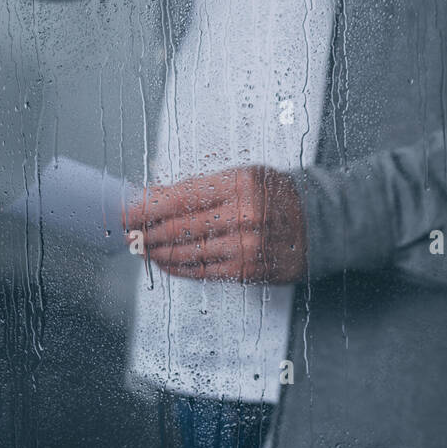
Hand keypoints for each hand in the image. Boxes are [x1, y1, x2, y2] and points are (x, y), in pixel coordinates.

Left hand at [124, 164, 306, 283]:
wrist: (320, 221)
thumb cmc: (276, 194)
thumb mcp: (240, 176)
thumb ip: (198, 186)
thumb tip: (153, 196)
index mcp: (240, 182)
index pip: (181, 196)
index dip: (148, 206)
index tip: (127, 211)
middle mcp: (245, 214)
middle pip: (181, 226)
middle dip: (149, 231)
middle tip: (130, 233)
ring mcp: (248, 245)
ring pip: (189, 252)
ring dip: (160, 252)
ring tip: (144, 248)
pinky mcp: (249, 270)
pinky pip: (204, 271)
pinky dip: (180, 268)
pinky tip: (167, 263)